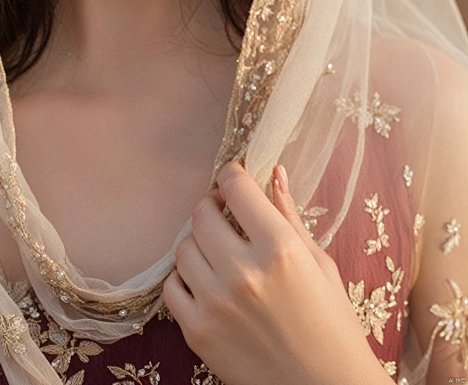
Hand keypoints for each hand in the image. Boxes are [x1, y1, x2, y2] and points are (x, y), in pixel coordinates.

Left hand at [162, 161, 391, 384]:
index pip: (237, 187)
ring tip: (220, 253)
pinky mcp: (198, 332)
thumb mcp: (319, 264)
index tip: (234, 179)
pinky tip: (208, 283)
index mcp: (279, 249)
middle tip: (225, 213)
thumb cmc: (332, 326)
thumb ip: (289, 215)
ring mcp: (216, 303)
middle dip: (213, 206)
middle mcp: (243, 271)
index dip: (233, 175)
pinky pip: (172, 286)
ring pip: (184, 248)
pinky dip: (186, 280)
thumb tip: (274, 172)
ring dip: (200, 243)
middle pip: (203, 213)